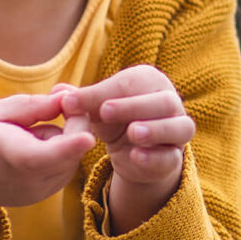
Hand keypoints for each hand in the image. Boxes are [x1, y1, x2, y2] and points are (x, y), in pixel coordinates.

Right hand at [0, 91, 96, 239]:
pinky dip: (58, 152)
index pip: (47, 154)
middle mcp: (28, 181)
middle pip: (73, 149)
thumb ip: (31, 106)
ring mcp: (38, 193)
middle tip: (52, 101)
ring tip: (27, 132)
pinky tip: (31, 146)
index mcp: (11, 156)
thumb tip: (67, 98)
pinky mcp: (43, 196)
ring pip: (74, 156)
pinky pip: (66, 167)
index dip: (71, 143)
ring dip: (63, 138)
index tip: (88, 135)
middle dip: (73, 122)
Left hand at [57, 65, 194, 233]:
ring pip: (179, 127)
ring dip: (156, 129)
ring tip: (133, 133)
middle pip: (163, 101)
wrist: (132, 152)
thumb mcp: (94, 108)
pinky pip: (171, 157)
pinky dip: (155, 157)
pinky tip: (135, 156)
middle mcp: (171, 102)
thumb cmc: (114, 119)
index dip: (102, 91)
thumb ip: (79, 100)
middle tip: (105, 112)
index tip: (73, 102)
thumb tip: (60, 94)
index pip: (130, 82)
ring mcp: (177, 131)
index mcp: (150, 81)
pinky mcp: (175, 158)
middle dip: (133, 106)